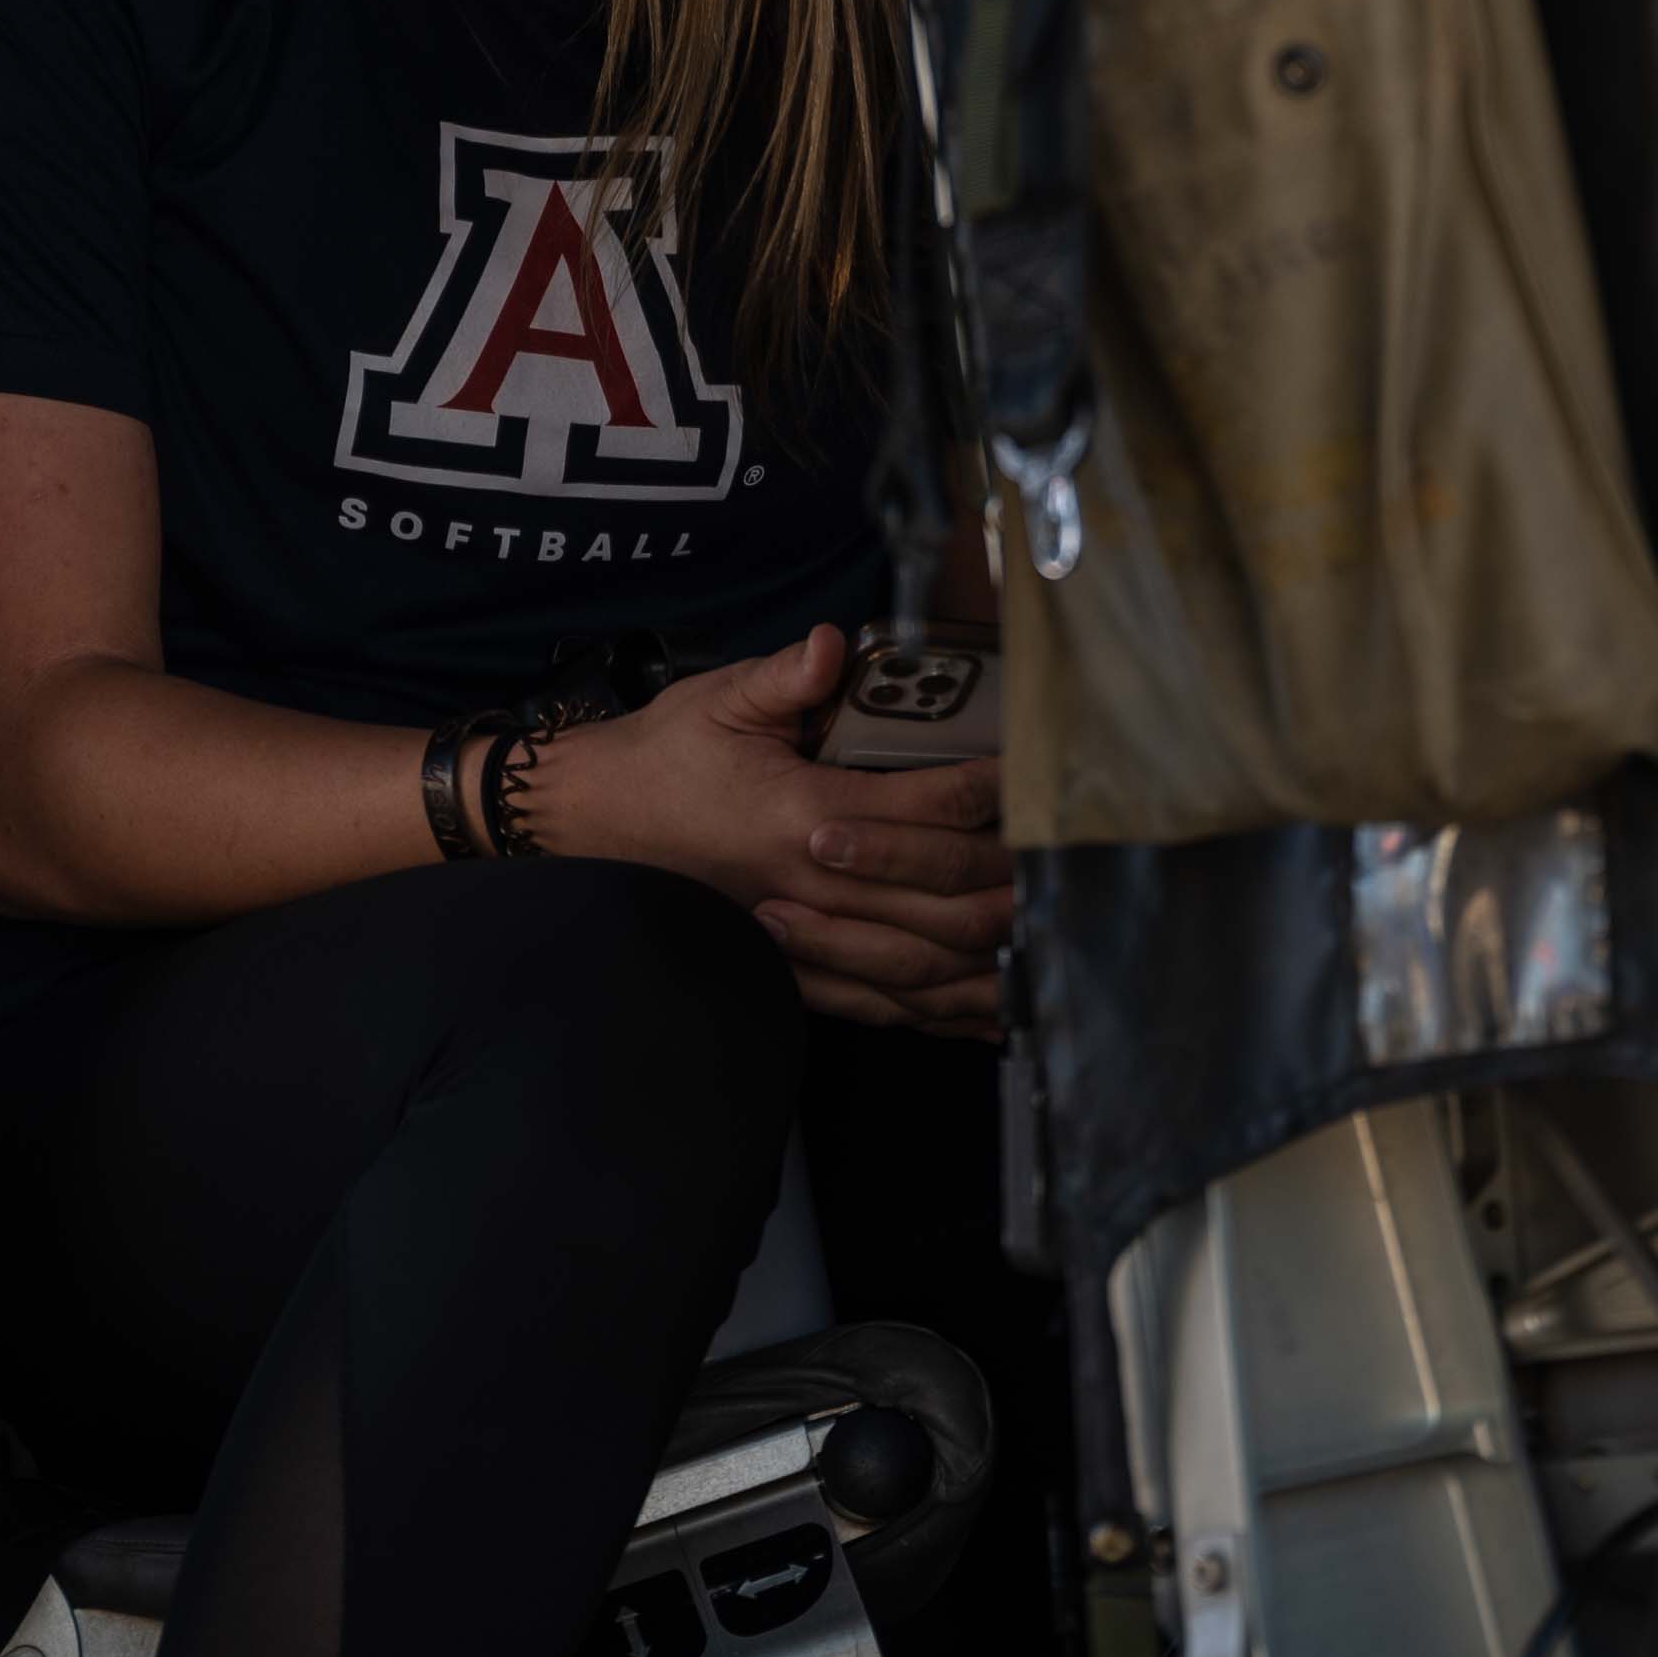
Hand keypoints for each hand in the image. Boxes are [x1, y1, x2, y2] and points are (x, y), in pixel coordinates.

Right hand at [523, 628, 1014, 1036]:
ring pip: (920, 963)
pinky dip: (939, 1011)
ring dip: (989, 956)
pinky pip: (878, 1004)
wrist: (589, 826)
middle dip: (1011, 885)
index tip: (1033, 770)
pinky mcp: (790, 968)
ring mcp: (801, 937)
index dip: (989, 790)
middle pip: (941, 899)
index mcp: (802, 814)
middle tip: (1068, 864)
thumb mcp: (718, 699)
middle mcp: (811, 886)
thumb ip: (786, 675)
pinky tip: (987, 1010)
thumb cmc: (660, 758)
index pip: (922, 809)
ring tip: (1049, 944)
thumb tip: (833, 645)